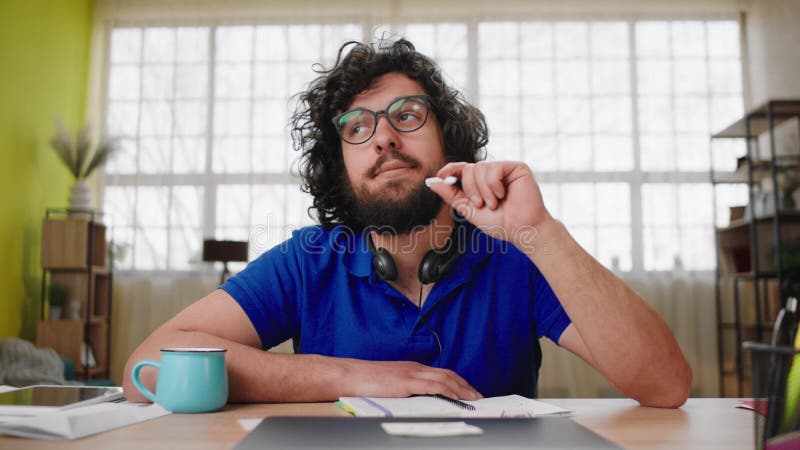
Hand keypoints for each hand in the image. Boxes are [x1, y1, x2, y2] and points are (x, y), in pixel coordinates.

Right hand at [340, 359, 481, 399]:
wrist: (349, 375)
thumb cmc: (365, 382)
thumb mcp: (391, 385)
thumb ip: (406, 390)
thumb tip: (418, 402)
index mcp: (412, 369)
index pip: (442, 373)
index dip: (459, 382)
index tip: (470, 392)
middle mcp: (415, 369)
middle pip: (448, 374)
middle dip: (466, 386)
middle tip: (479, 398)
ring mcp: (411, 374)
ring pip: (445, 379)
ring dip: (462, 389)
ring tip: (474, 399)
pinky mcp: (406, 382)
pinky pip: (432, 386)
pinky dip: (448, 391)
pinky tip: (457, 398)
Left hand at [428, 161, 550, 243]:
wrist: (522, 230)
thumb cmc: (499, 223)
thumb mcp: (468, 210)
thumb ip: (451, 195)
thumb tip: (431, 182)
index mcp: (479, 182)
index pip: (461, 169)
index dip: (449, 170)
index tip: (441, 176)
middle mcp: (491, 173)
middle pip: (468, 168)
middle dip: (470, 189)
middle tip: (481, 204)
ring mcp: (504, 169)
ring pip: (480, 168)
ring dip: (483, 190)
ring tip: (495, 203)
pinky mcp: (516, 167)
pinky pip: (494, 168)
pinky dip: (494, 185)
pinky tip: (503, 194)